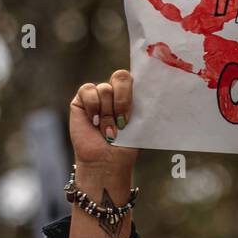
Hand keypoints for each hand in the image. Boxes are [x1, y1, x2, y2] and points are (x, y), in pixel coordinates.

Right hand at [68, 69, 138, 185]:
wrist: (106, 160)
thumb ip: (144, 106)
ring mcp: (98, 93)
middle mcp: (115, 91)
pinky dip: (93, 108)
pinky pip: (88, 91)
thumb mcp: (140, 124)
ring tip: (108, 131)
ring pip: (105, 89)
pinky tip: (95, 122)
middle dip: (123, 100)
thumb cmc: (125, 145)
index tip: (136, 107)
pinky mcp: (82, 98)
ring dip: (108, 114)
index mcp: (131, 95)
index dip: (136, 88)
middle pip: (121, 76)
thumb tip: (155, 92)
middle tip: (123, 121)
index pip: (136, 78)